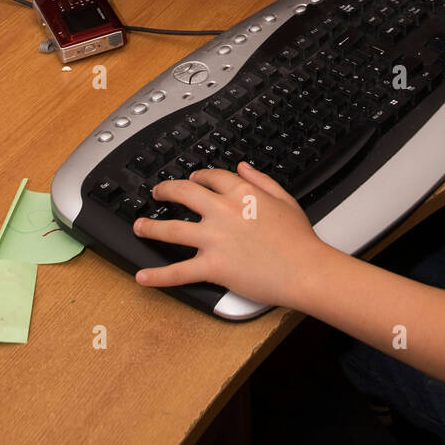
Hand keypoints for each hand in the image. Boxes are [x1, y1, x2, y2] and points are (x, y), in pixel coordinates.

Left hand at [132, 163, 322, 309]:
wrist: (305, 270)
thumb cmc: (299, 239)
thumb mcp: (284, 199)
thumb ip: (261, 180)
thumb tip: (243, 167)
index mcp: (242, 193)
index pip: (211, 177)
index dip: (198, 176)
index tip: (193, 179)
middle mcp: (223, 212)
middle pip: (184, 193)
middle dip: (166, 191)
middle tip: (157, 193)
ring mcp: (215, 239)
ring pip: (172, 229)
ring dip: (150, 227)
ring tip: (139, 226)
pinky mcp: (212, 267)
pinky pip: (179, 272)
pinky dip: (158, 276)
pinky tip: (142, 276)